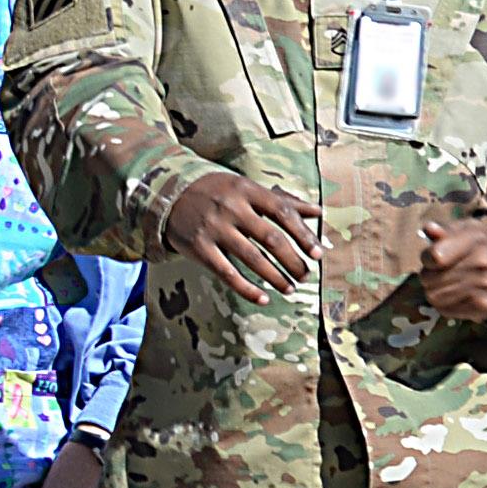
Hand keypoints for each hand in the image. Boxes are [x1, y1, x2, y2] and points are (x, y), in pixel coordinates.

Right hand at [166, 170, 324, 298]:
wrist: (167, 192)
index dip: (303, 234)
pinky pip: (227, 273)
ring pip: (252, 258)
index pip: (283, 213)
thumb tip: (318, 212)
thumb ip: (282, 201)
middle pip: (271, 238)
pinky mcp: (198, 247)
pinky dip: (247, 289)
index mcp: (247, 190)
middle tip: (306, 275)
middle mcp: (231, 208)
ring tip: (291, 288)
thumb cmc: (218, 192)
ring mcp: (214, 228)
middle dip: (293, 260)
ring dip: (275, 277)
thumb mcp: (247, 189)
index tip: (318, 254)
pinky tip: (264, 298)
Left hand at [414, 220, 486, 324]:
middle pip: (429, 279)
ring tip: (447, 283)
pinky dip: (445, 304)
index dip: (427, 257)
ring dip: (434, 290)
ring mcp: (485, 288)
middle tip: (439, 271)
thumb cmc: (483, 244)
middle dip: (428, 275)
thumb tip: (429, 229)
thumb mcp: (468, 229)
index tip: (432, 257)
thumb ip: (445, 230)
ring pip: (434, 296)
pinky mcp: (485, 307)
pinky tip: (455, 294)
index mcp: (475, 240)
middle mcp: (482, 264)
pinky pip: (446, 310)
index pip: (435, 256)